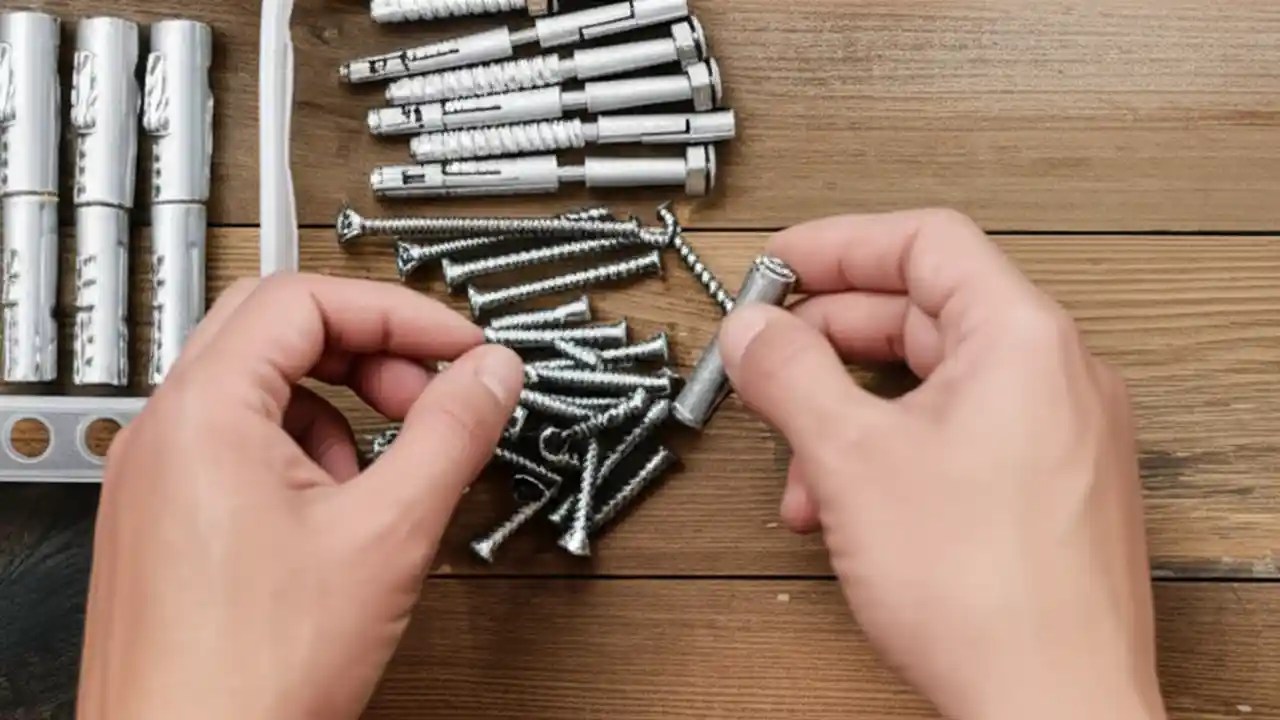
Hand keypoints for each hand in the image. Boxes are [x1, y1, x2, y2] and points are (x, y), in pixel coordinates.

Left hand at [76, 274, 523, 719]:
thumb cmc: (249, 679)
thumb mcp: (386, 536)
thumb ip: (450, 435)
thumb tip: (490, 374)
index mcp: (204, 413)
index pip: (304, 299)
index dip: (397, 314)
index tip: (458, 346)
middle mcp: (164, 435)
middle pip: (275, 329)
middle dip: (368, 350)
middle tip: (429, 390)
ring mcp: (156, 481)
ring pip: (258, 391)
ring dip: (337, 407)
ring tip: (388, 469)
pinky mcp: (164, 526)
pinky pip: (239, 449)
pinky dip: (304, 457)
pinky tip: (341, 517)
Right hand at [718, 210, 1165, 719]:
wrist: (1053, 710)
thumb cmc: (987, 593)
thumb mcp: (851, 461)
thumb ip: (790, 376)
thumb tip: (753, 330)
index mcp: (1023, 339)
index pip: (925, 241)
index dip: (838, 243)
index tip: (779, 265)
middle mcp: (1055, 376)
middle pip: (923, 312)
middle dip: (830, 340)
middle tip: (768, 359)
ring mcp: (1059, 436)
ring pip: (931, 385)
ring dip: (849, 412)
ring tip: (800, 466)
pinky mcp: (1048, 490)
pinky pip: (956, 437)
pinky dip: (890, 454)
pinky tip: (843, 506)